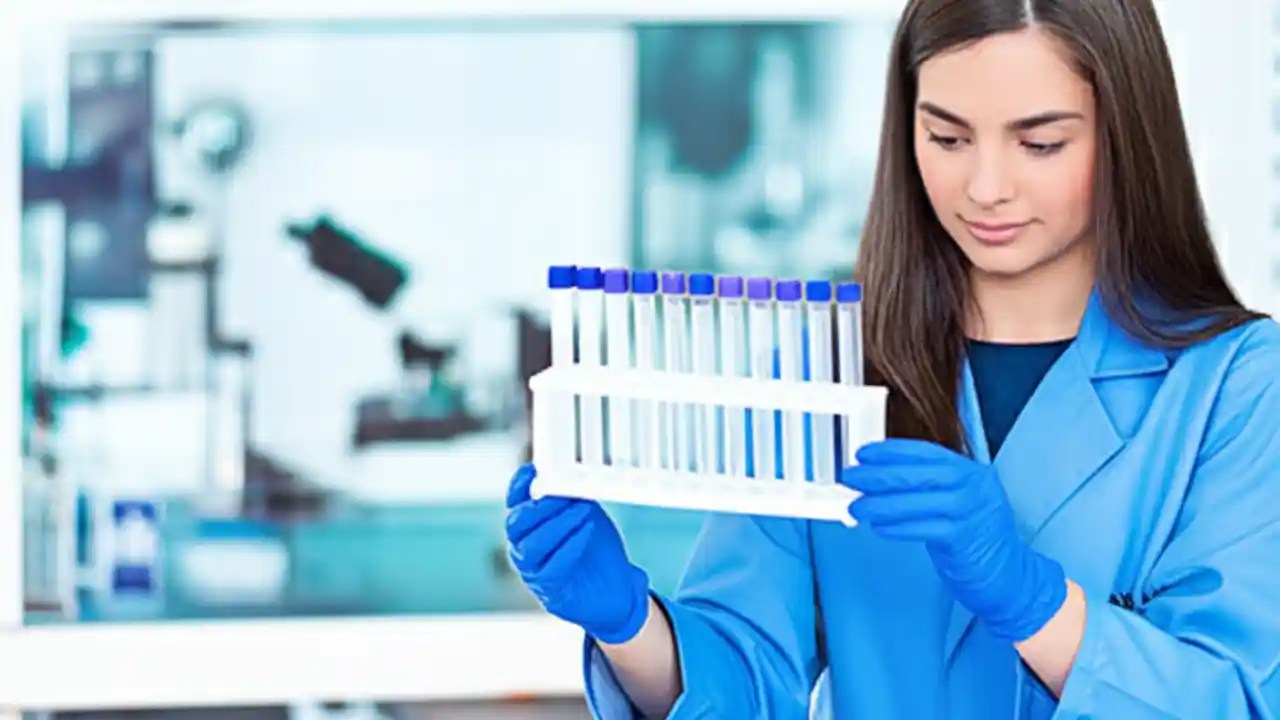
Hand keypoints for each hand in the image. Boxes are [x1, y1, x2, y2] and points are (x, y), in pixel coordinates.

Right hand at [504, 464, 650, 643]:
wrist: (618, 589)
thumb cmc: (597, 550)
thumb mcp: (586, 515)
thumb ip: (573, 498)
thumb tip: (569, 475)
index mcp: (529, 528)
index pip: (514, 504)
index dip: (518, 486)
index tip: (531, 470)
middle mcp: (524, 549)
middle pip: (517, 525)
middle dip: (538, 506)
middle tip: (562, 492)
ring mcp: (534, 572)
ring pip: (531, 547)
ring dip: (556, 525)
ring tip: (581, 510)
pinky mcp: (550, 592)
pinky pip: (551, 569)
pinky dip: (568, 547)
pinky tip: (584, 532)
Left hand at [840, 439, 1066, 642]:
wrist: (1011, 576)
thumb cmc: (977, 539)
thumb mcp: (958, 503)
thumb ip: (928, 489)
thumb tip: (880, 479)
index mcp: (971, 472)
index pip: (926, 453)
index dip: (892, 451)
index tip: (864, 454)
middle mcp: (975, 487)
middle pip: (919, 474)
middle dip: (878, 475)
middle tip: (851, 477)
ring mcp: (973, 512)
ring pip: (917, 502)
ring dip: (881, 504)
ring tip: (857, 507)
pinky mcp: (965, 539)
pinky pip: (923, 529)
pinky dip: (898, 527)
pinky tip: (879, 527)